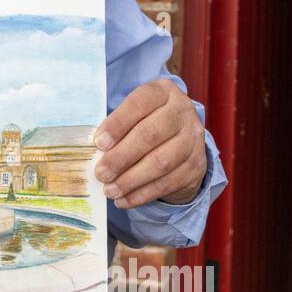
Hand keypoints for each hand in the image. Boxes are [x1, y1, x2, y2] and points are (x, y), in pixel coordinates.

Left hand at [93, 78, 206, 209]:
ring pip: (160, 162)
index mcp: (163, 91)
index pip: (140, 103)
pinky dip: (142, 194)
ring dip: (130, 180)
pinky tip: (123, 200)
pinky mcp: (196, 165)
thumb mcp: (134, 113)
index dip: (118, 123)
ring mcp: (193, 139)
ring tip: (109, 190)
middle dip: (121, 157)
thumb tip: (95, 151)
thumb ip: (116, 126)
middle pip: (150, 134)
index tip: (98, 142)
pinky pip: (167, 183)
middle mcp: (182, 111)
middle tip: (100, 173)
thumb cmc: (146, 122)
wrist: (182, 138)